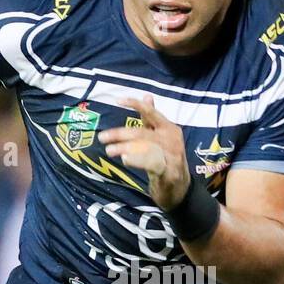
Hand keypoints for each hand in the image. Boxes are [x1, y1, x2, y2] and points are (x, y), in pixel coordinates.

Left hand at [100, 95, 190, 210]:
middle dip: (120, 134)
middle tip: (103, 137)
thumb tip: (147, 96)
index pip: (151, 112)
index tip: (118, 100)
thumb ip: (152, 119)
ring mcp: (173, 155)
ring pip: (144, 147)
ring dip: (124, 147)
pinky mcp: (170, 171)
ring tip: (109, 150)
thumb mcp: (161, 136)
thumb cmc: (167, 158)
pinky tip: (125, 159)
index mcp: (169, 128)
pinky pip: (151, 163)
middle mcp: (172, 139)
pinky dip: (137, 160)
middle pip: (141, 132)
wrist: (180, 187)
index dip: (135, 104)